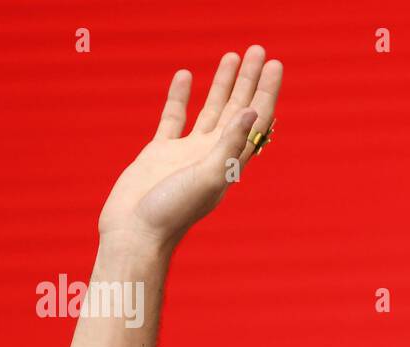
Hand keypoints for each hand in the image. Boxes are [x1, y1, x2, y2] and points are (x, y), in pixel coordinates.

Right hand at [96, 45, 281, 253]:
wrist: (135, 233)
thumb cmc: (173, 212)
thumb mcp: (208, 177)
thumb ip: (230, 145)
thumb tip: (253, 112)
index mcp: (229, 160)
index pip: (255, 119)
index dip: (266, 91)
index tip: (274, 65)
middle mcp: (213, 154)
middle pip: (238, 108)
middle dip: (249, 80)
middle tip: (259, 51)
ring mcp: (187, 152)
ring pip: (211, 109)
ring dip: (223, 84)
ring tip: (233, 56)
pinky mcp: (160, 152)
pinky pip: (174, 118)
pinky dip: (181, 97)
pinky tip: (186, 76)